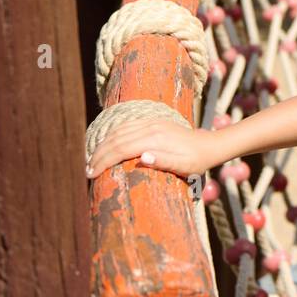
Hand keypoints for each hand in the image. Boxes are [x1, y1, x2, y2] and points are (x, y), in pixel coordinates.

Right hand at [85, 118, 218, 179]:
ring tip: (93, 160)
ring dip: (103, 144)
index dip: (103, 161)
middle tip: (87, 170)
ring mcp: (151, 123)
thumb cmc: (196, 161)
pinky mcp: (153, 122)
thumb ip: (163, 161)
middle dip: (99, 154)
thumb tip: (142, 157)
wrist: (209, 145)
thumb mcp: (183, 166)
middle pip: (116, 138)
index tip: (91, 174)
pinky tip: (108, 145)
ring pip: (119, 130)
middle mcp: (150, 128)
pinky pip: (127, 125)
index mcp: (154, 139)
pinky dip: (113, 135)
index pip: (121, 148)